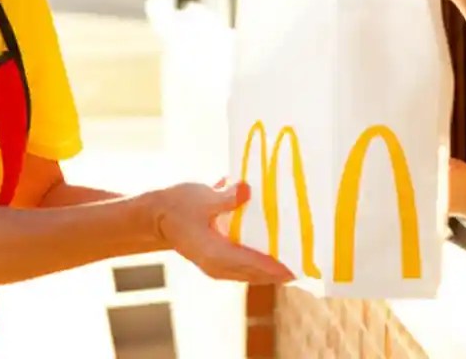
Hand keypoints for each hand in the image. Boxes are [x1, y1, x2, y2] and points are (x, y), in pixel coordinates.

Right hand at [155, 180, 293, 283]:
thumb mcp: (201, 197)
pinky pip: (248, 267)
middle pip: (259, 274)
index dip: (279, 267)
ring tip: (301, 258)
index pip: (255, 265)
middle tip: (310, 261)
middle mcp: (220, 267)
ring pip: (255, 273)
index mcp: (217, 254)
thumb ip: (225, 197)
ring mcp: (219, 267)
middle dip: (284, 270)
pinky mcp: (220, 262)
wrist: (155, 217)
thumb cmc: (177, 206)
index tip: (302, 266)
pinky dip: (264, 262)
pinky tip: (280, 250)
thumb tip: (247, 190)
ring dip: (275, 268)